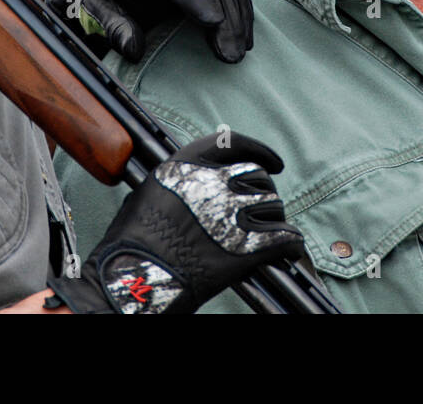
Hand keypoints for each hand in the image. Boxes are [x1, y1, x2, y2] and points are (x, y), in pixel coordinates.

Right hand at [46, 133, 304, 313]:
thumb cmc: (132, 242)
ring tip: (270, 228)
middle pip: (258, 176)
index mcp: (188, 165)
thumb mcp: (148, 193)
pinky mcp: (245, 247)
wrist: (136, 278)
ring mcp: (231, 215)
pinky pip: (282, 238)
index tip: (273, 162)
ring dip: (275, 217)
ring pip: (273, 206)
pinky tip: (289, 248)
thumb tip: (188, 180)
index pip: (234, 144)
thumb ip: (175, 180)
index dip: (260, 151)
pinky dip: (290, 243)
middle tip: (262, 206)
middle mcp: (213, 183)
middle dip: (264, 191)